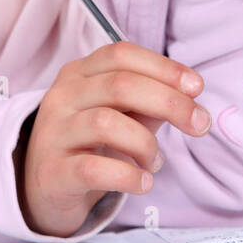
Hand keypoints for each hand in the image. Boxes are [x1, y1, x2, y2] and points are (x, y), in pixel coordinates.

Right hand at [13, 40, 210, 236]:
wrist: (43, 188)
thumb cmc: (89, 144)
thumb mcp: (119, 114)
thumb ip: (148, 101)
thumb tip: (190, 97)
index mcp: (79, 74)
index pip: (122, 54)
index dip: (164, 67)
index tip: (197, 87)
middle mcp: (62, 97)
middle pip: (120, 85)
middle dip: (170, 102)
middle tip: (199, 125)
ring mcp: (54, 133)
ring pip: (107, 124)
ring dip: (146, 144)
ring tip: (155, 162)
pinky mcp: (53, 172)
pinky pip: (93, 169)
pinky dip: (128, 176)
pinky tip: (143, 183)